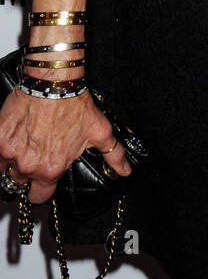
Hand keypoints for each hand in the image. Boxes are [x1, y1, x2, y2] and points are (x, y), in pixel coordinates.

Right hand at [0, 87, 130, 204]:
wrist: (53, 80)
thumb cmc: (74, 104)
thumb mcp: (100, 131)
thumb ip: (113, 155)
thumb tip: (125, 171)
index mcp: (51, 169)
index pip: (39, 198)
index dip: (42, 190)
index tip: (44, 181)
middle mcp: (28, 165)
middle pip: (20, 183)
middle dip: (27, 174)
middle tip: (34, 157)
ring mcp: (9, 152)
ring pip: (4, 168)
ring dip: (12, 161)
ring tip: (25, 143)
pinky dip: (2, 148)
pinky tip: (14, 136)